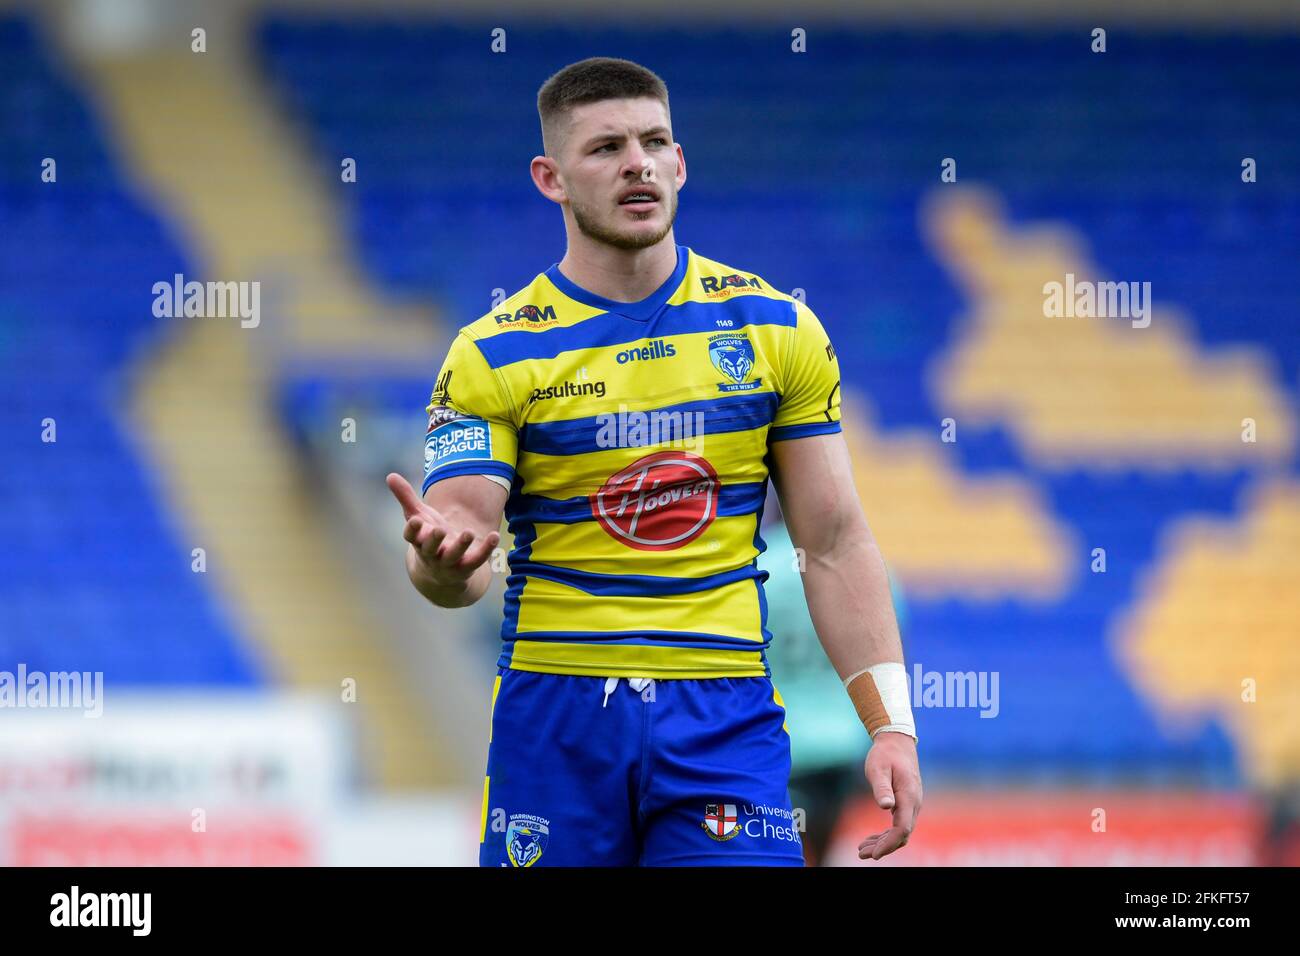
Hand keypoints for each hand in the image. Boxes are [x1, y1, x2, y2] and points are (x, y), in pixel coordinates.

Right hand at [386, 473, 499, 586]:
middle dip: (434, 540)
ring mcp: (449, 562)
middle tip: (439, 530)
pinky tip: (495, 536)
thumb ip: (406, 498)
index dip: (412, 530)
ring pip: (454, 555)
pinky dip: (486, 549)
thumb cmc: (428, 537)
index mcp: (418, 542)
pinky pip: (477, 559)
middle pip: (430, 549)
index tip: (414, 520)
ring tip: (468, 532)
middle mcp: (431, 554)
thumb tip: (390, 475)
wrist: (443, 571)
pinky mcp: (466, 567)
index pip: (411, 537)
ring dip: (461, 545)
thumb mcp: (417, 516)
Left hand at [859, 731, 921, 860]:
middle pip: (901, 835)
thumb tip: (886, 806)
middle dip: (883, 847)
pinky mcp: (905, 804)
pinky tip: (871, 840)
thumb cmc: (885, 755)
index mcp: (908, 797)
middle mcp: (913, 804)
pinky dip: (885, 835)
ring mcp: (911, 805)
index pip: (902, 828)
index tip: (874, 854)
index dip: (889, 843)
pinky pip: (898, 825)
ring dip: (883, 843)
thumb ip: (882, 787)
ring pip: (900, 832)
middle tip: (861, 854)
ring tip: (862, 850)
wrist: (897, 743)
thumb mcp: (878, 768)